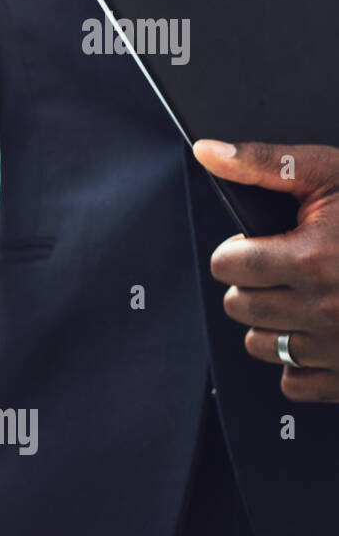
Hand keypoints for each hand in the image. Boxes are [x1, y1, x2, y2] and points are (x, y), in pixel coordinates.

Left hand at [194, 139, 338, 401]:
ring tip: (306, 299)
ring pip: (262, 346)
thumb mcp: (336, 174)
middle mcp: (326, 309)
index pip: (227, 266)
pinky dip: (302, 364)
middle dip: (253, 286)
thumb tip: (208, 152)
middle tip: (285, 270)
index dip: (238, 251)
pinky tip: (324, 334)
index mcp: (313, 259)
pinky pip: (294, 384)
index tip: (257, 247)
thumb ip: (268, 164)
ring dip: (274, 324)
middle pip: (238, 307)